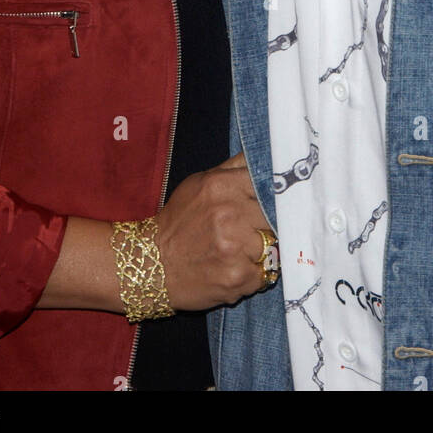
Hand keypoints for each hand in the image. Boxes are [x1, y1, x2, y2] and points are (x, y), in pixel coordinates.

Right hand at [156, 152, 274, 310]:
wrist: (150, 264)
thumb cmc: (179, 222)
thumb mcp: (200, 182)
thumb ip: (235, 167)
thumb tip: (267, 154)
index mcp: (222, 186)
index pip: (271, 184)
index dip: (278, 196)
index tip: (282, 202)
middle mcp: (229, 215)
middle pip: (277, 216)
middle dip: (271, 224)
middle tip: (259, 229)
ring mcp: (234, 248)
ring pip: (275, 246)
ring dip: (264, 251)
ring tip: (242, 252)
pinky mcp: (237, 278)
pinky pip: (266, 274)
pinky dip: (255, 274)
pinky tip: (234, 269)